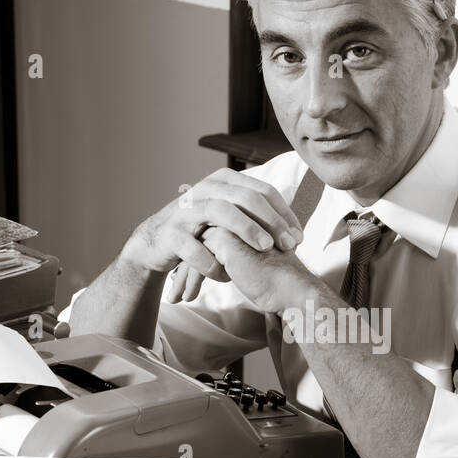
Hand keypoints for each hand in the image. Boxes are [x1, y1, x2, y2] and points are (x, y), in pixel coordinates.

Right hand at [120, 169, 304, 303]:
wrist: (157, 242)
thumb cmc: (202, 230)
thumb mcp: (230, 216)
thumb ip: (256, 215)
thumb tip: (294, 228)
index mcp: (225, 181)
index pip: (263, 191)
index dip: (285, 214)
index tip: (299, 237)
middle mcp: (206, 188)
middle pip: (246, 197)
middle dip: (272, 221)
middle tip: (290, 244)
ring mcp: (186, 209)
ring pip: (221, 211)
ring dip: (246, 229)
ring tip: (265, 248)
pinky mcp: (171, 232)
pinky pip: (194, 246)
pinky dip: (212, 261)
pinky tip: (226, 275)